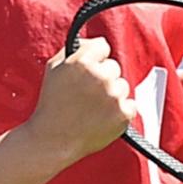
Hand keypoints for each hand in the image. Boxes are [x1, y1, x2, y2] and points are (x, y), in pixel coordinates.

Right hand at [27, 38, 132, 160]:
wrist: (53, 141)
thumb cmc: (51, 105)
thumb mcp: (54, 69)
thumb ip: (75, 50)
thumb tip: (93, 42)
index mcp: (83, 62)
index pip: (103, 46)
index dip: (95, 58)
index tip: (88, 70)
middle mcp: (101, 76)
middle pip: (113, 66)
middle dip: (103, 77)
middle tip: (87, 94)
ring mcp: (114, 96)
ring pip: (123, 85)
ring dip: (112, 94)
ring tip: (93, 108)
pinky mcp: (123, 114)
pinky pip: (130, 105)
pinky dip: (120, 112)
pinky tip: (102, 118)